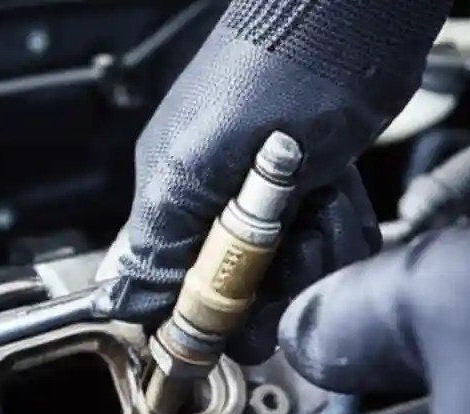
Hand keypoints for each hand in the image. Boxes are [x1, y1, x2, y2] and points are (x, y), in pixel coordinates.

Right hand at [103, 0, 445, 362]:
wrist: (352, 28)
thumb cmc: (269, 75)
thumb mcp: (192, 170)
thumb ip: (157, 244)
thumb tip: (118, 304)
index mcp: (175, 197)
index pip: (177, 289)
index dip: (206, 315)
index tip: (232, 327)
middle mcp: (221, 203)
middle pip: (244, 292)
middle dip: (273, 286)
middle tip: (289, 254)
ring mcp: (274, 198)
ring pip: (294, 273)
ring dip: (315, 254)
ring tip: (318, 208)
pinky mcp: (320, 187)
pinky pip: (332, 244)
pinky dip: (343, 231)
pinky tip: (339, 200)